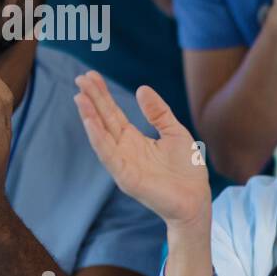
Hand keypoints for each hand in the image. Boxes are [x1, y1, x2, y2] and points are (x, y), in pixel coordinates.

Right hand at [73, 71, 210, 226]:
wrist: (196, 199)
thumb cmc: (187, 169)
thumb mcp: (174, 132)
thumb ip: (158, 113)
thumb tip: (142, 88)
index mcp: (134, 139)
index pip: (113, 113)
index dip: (102, 95)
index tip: (91, 76)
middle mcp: (124, 150)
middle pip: (104, 120)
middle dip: (92, 100)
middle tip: (80, 78)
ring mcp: (123, 164)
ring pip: (101, 136)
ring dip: (89, 117)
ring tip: (80, 97)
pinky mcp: (126, 177)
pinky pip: (108, 155)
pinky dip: (98, 138)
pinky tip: (90, 122)